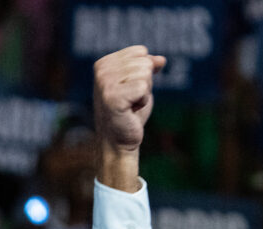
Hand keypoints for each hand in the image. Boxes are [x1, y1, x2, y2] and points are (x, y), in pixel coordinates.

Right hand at [93, 46, 165, 188]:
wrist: (119, 142)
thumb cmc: (129, 114)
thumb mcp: (140, 85)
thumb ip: (148, 68)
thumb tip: (161, 59)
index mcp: (104, 63)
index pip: (140, 52)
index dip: (143, 73)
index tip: (131, 90)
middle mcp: (101, 70)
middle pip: (144, 62)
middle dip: (145, 83)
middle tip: (132, 100)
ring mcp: (105, 83)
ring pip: (145, 74)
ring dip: (144, 93)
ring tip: (131, 105)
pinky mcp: (113, 97)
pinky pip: (143, 88)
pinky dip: (143, 101)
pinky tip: (131, 110)